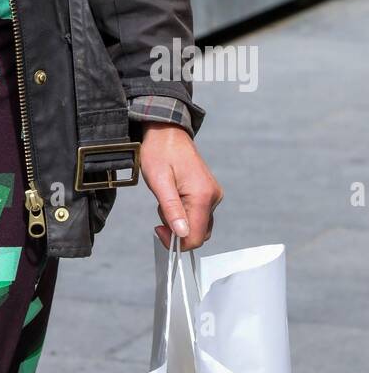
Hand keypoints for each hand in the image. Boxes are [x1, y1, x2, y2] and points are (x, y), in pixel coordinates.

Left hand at [139, 121, 222, 250]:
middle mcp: (213, 196)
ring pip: (197, 223)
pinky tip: (172, 195)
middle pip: (198, 232)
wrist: (166, 132)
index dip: (176, 241)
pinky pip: (198, 213)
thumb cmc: (159, 152)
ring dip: (178, 219)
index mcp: (203, 195)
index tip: (158, 230)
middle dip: (176, 228)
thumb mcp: (159, 181)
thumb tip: (182, 233)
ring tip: (165, 197)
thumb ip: (171, 209)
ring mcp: (212, 194)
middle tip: (160, 209)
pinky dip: (183, 211)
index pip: (196, 236)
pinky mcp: (208, 192)